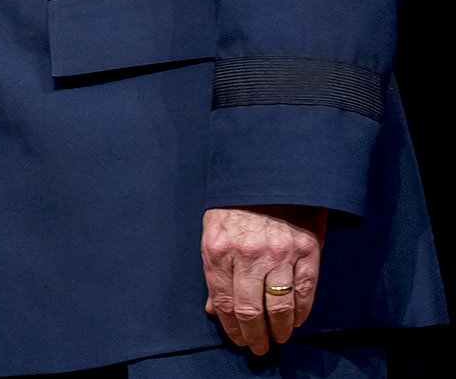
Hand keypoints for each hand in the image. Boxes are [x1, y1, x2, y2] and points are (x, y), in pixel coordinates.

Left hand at [202, 204, 326, 353]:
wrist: (270, 173)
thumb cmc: (237, 204)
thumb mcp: (214, 231)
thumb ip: (214, 270)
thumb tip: (214, 308)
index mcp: (218, 250)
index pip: (224, 301)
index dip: (232, 327)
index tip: (238, 340)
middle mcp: (248, 255)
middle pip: (251, 310)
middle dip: (254, 335)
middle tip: (259, 347)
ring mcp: (279, 254)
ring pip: (280, 306)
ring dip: (280, 329)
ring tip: (278, 338)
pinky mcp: (307, 252)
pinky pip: (305, 292)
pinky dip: (301, 313)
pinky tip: (296, 321)